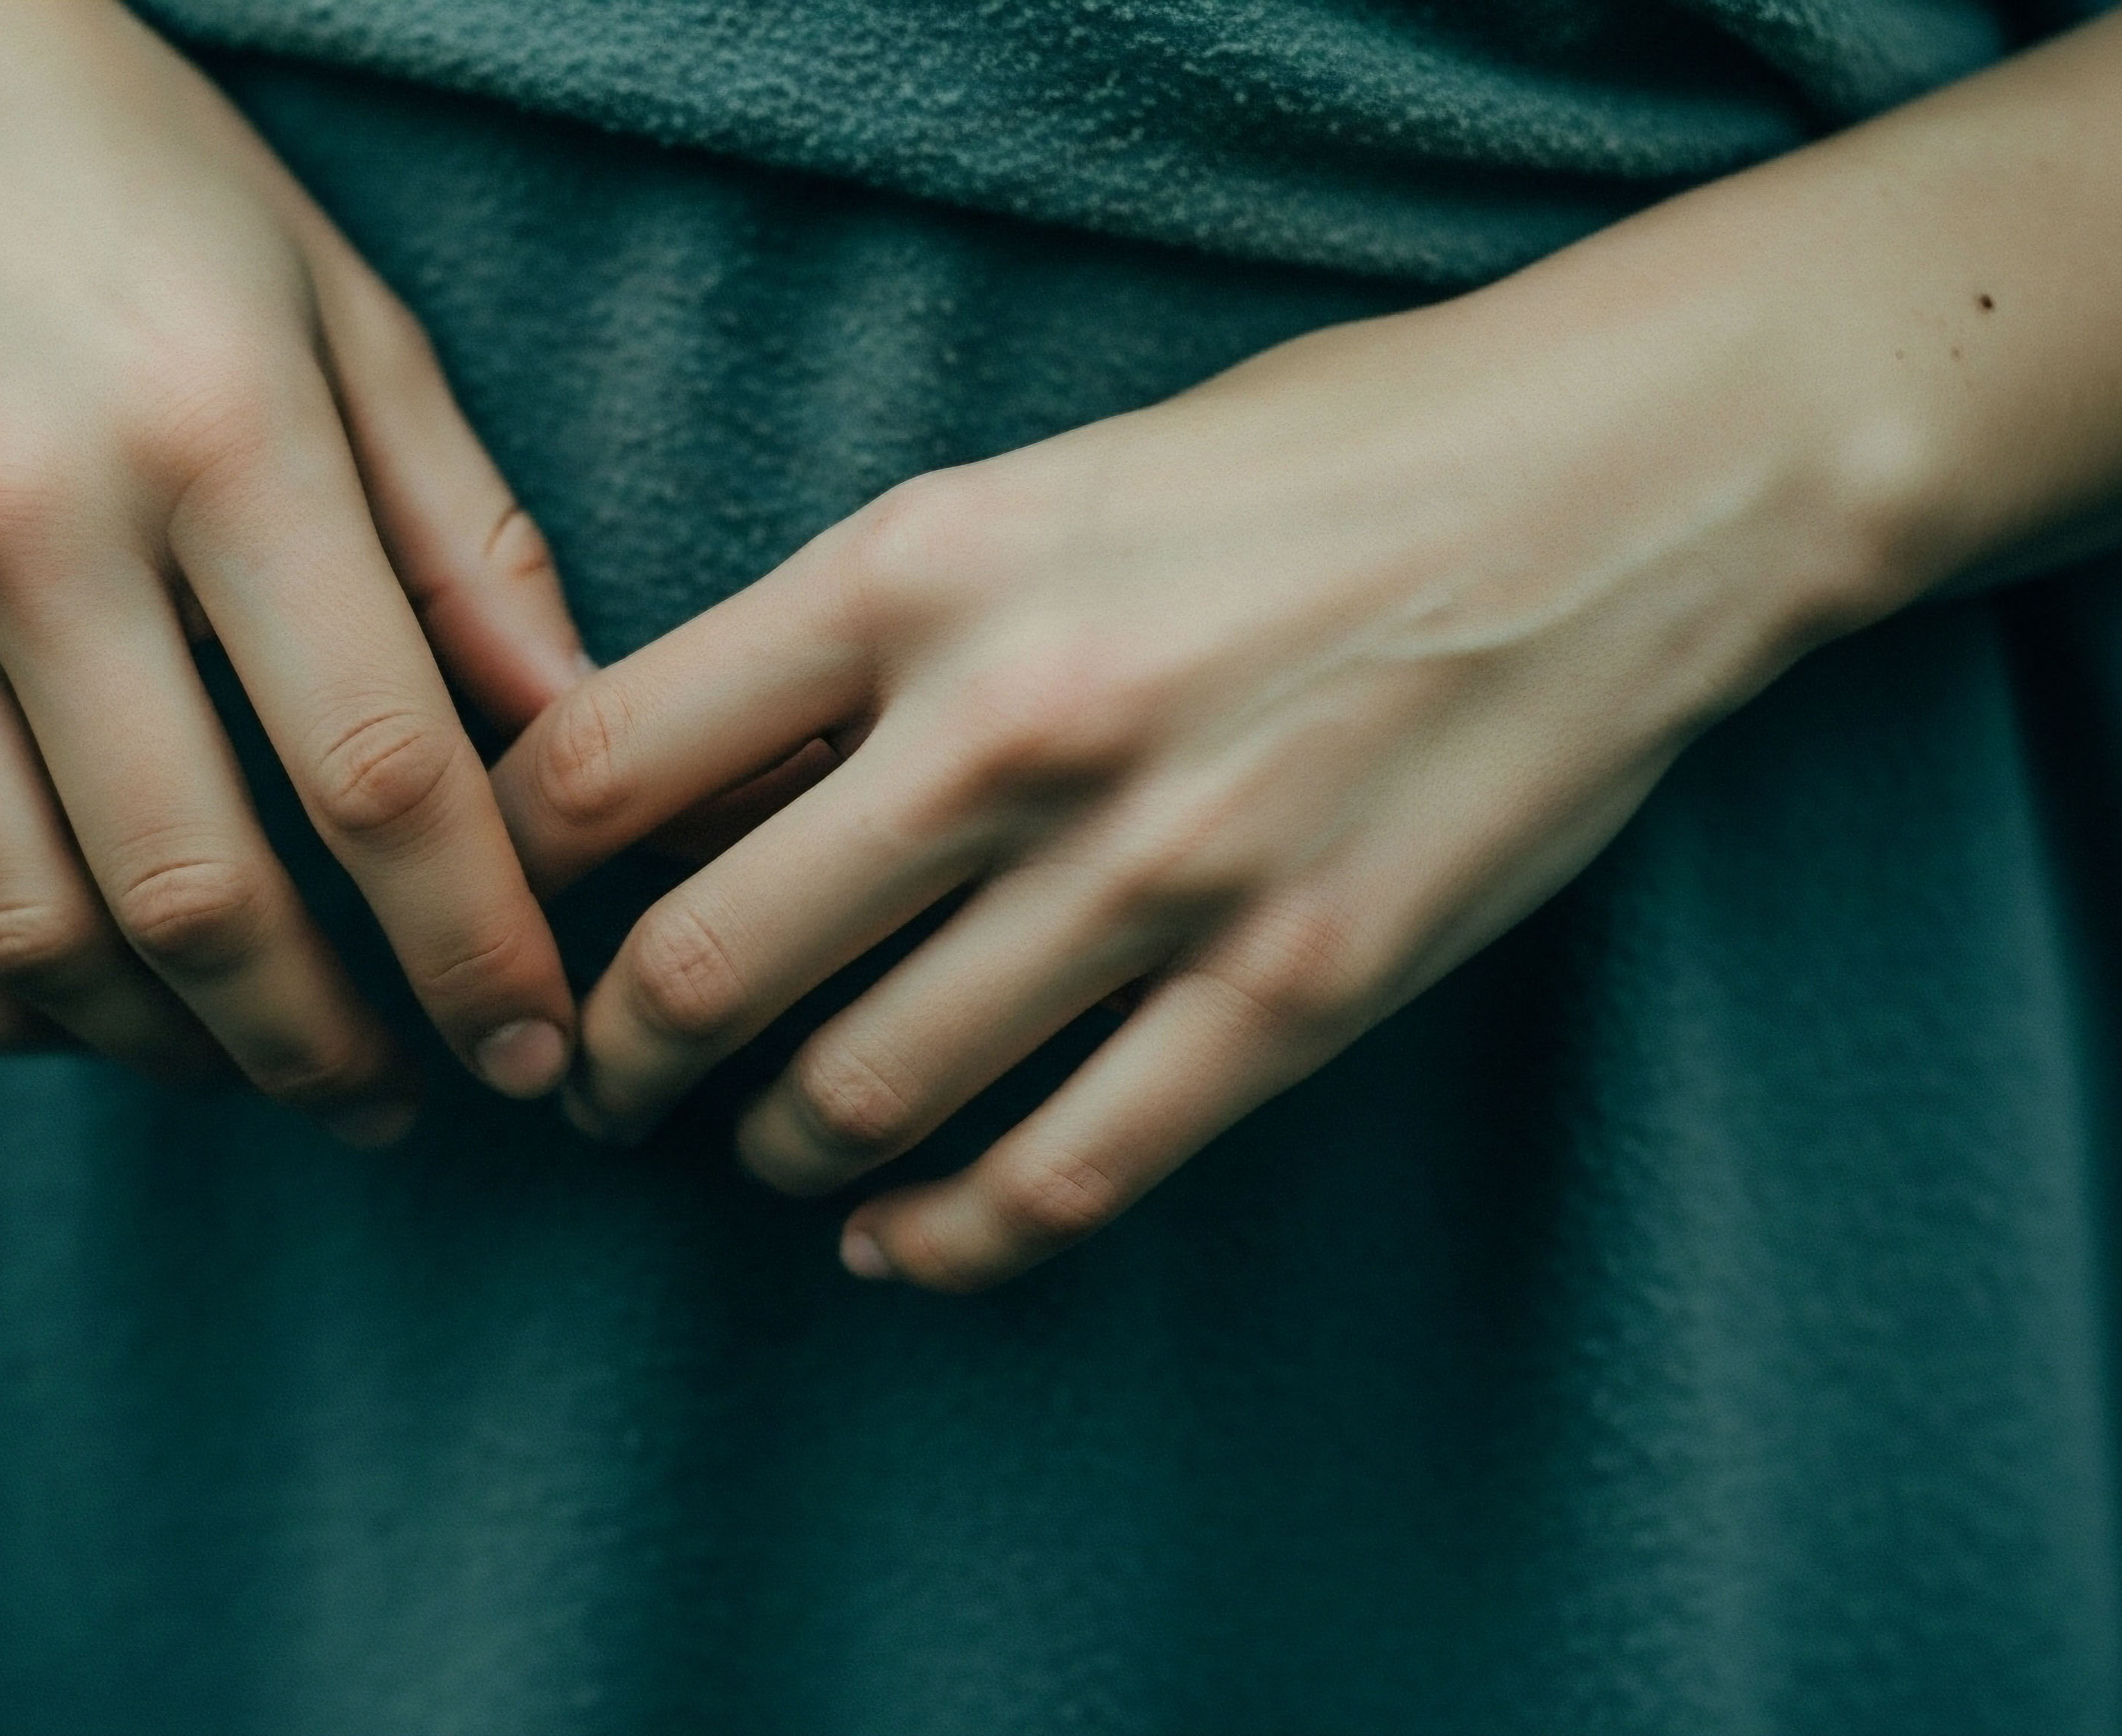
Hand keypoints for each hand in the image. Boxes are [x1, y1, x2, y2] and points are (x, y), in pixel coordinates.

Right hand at [0, 0, 586, 1134]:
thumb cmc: (137, 182)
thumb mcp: (346, 311)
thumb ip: (468, 542)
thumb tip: (579, 749)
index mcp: (216, 437)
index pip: (378, 775)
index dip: (474, 951)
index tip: (539, 1049)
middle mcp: (26, 528)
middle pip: (195, 896)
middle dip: (326, 1050)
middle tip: (408, 1102)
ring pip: (27, 930)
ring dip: (168, 1049)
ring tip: (263, 1061)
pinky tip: (83, 1012)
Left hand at [493, 286, 1909, 1288]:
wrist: (1616, 484)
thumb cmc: (1311, 457)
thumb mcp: (1041, 482)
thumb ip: (861, 631)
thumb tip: (690, 786)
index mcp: (920, 564)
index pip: (606, 760)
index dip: (508, 874)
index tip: (505, 925)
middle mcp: (1010, 724)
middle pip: (701, 963)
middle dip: (613, 1059)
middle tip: (600, 1087)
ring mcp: (1159, 872)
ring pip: (864, 1092)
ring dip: (772, 1149)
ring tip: (758, 1149)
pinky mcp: (1293, 989)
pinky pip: (1066, 1177)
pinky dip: (949, 1239)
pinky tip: (899, 1240)